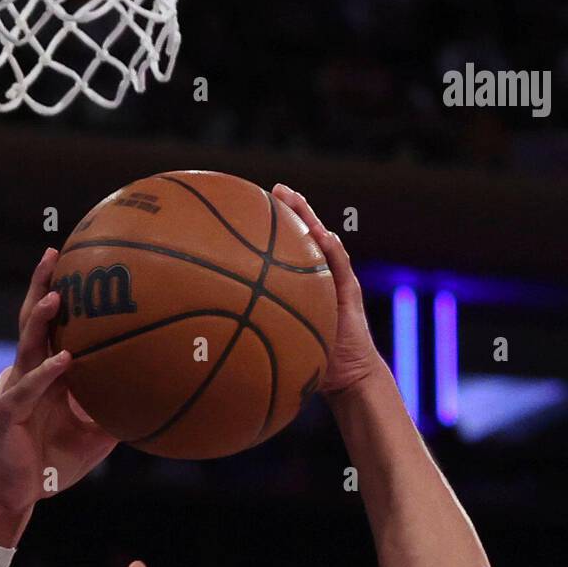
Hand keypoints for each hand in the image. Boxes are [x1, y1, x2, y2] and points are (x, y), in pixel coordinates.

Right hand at [0, 250, 117, 515]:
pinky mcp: (7, 413)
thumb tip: (155, 405)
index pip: (51, 326)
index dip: (59, 294)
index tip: (79, 263)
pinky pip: (26, 389)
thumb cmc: (50, 463)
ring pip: (25, 345)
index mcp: (46, 375)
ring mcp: (15, 389)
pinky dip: (45, 374)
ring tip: (55, 295)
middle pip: (32, 320)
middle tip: (55, 252)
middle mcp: (28, 374)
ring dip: (40, 320)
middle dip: (41, 284)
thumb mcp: (95, 437)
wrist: (15, 494)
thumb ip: (117, 415)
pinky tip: (64, 360)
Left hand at [272, 185, 380, 395]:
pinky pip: (341, 267)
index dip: (274, 230)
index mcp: (303, 286)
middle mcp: (320, 278)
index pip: (288, 251)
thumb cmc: (312, 364)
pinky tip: (324, 235)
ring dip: (310, 219)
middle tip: (276, 189)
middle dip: (292, 211)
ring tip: (296, 199)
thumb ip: (258, 334)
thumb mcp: (279, 345)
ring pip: (323, 243)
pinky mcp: (351, 292)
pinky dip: (333, 250)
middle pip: (305, 238)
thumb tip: (216, 336)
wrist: (348, 378)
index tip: (253, 208)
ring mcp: (337, 282)